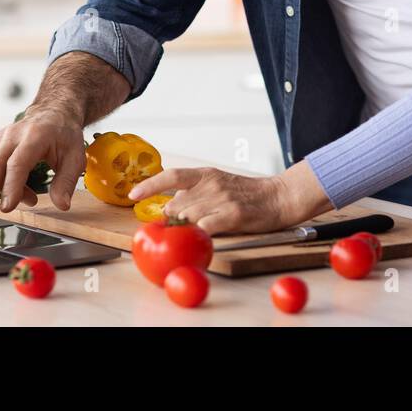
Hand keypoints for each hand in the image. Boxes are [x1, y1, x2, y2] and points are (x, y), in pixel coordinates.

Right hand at [0, 99, 86, 218]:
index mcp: (35, 136)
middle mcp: (13, 135)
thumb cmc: (64, 135)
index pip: (17, 163)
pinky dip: (4, 185)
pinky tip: (22, 189)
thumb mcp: (75, 157)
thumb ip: (67, 182)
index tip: (8, 207)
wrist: (53, 114)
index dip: (12, 186)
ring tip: (31, 199)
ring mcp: (1, 138)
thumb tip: (62, 205)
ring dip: (4, 192)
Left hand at [129, 161, 332, 234]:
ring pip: (189, 218)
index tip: (133, 195)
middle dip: (174, 221)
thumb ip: (193, 194)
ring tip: (200, 230)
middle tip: (182, 228)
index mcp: (205, 174)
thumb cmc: (246, 194)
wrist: (278, 197)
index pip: (171, 175)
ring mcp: (222, 199)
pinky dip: (199, 234)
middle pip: (177, 205)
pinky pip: (206, 227)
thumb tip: (168, 207)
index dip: (149, 185)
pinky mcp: (233, 215)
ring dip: (188, 229)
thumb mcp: (217, 184)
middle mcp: (210, 184)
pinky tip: (203, 236)